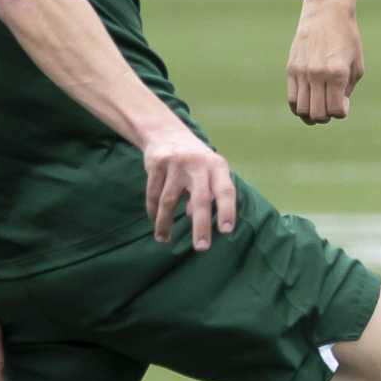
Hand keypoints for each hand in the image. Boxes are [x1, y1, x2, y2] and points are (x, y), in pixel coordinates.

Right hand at [143, 122, 237, 249]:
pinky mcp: (156, 164)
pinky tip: (155, 222)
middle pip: (201, 199)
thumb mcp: (208, 171)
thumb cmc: (196, 161)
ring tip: (164, 239)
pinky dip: (153, 211)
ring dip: (165, 223)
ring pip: (169, 200)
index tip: (226, 231)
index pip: (226, 190)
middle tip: (202, 248)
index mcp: (217, 166)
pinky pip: (153, 194)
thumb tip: (193, 217)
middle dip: (202, 226)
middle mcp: (198, 164)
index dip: (227, 210)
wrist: (166, 132)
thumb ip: (208, 193)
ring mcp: (176, 163)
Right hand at [286, 0, 363, 123]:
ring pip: (302, 110)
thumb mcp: (356, 65)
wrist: (325, 12)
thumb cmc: (346, 38)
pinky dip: (299, 107)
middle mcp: (317, 74)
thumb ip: (347, 90)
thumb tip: (335, 109)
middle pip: (317, 114)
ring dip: (312, 114)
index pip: (336, 110)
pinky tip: (308, 101)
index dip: (342, 112)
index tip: (344, 102)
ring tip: (319, 105)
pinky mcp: (291, 69)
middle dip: (326, 117)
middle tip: (331, 106)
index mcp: (337, 73)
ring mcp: (302, 72)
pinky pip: (292, 99)